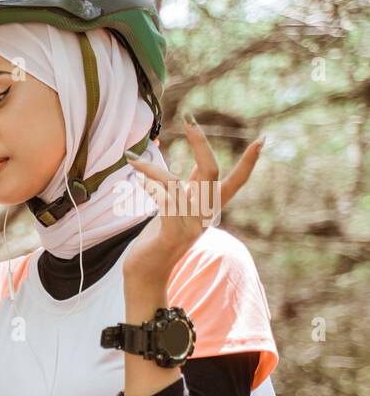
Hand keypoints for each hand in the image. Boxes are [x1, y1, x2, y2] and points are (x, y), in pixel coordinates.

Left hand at [123, 114, 264, 294]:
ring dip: (152, 170)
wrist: (146, 276)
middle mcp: (204, 216)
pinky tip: (137, 178)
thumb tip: (174, 156)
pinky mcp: (172, 234)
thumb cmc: (156, 241)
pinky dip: (150, 187)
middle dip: (201, 143)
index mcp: (207, 209)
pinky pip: (164, 201)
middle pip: (211, 172)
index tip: (262, 140)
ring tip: (132, 159)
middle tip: (189, 119)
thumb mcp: (174, 211)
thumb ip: (181, 188)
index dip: (248, 163)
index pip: (234, 183)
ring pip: (177, 184)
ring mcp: (190, 226)